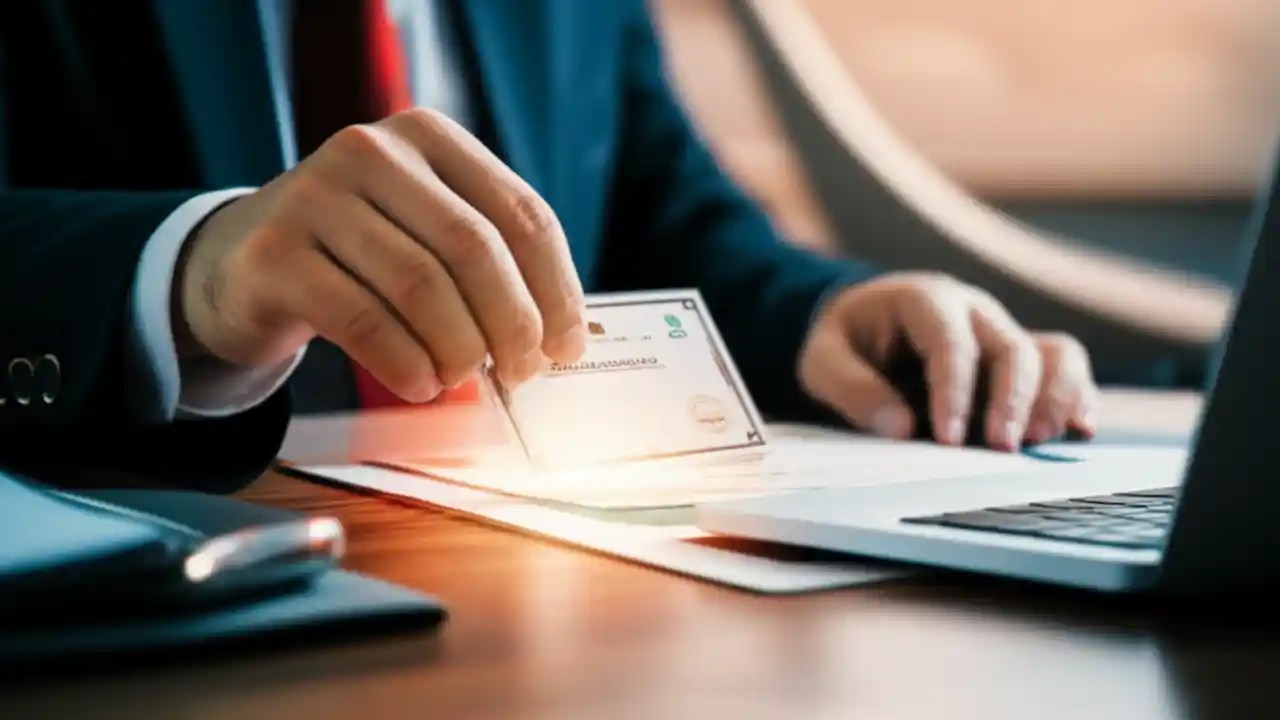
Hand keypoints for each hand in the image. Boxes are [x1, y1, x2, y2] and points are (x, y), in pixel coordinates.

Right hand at [175, 109, 586, 400]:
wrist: (240, 263)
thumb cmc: (359, 256)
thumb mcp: (425, 234)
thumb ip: (492, 267)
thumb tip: (568, 336)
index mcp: (428, 137)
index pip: (521, 213)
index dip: (556, 289)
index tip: (567, 346)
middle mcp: (372, 151)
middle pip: (475, 248)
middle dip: (512, 324)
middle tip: (520, 373)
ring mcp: (315, 195)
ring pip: (421, 286)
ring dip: (459, 350)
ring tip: (462, 378)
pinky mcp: (275, 253)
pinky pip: (364, 320)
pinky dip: (406, 365)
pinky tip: (420, 385)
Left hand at [798, 273, 1098, 450]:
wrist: (864, 325)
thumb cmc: (846, 341)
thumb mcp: (823, 359)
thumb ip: (852, 388)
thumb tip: (899, 427)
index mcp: (925, 300)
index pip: (950, 342)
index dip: (953, 390)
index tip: (945, 437)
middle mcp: (974, 313)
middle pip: (1011, 348)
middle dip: (1010, 401)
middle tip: (1000, 449)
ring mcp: (1003, 335)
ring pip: (1052, 354)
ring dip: (1053, 399)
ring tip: (1038, 442)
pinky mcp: (1020, 363)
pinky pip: (1063, 369)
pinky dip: (1076, 397)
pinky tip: (1079, 430)